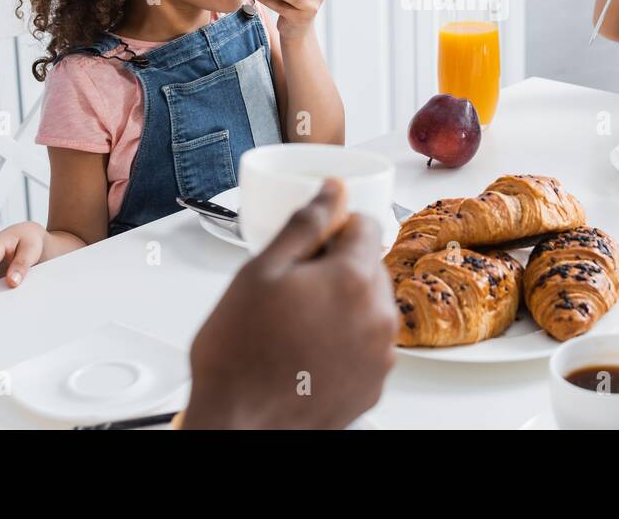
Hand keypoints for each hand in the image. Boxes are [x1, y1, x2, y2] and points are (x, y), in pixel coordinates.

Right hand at [184, 178, 397, 428]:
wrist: (238, 425)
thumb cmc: (239, 354)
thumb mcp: (261, 271)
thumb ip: (306, 223)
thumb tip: (333, 191)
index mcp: (355, 279)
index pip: (368, 225)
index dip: (335, 228)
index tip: (310, 245)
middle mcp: (380, 317)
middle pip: (370, 267)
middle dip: (338, 268)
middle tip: (292, 289)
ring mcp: (380, 356)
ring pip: (369, 307)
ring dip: (343, 304)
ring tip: (295, 324)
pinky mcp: (373, 386)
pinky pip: (367, 345)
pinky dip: (345, 341)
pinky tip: (307, 351)